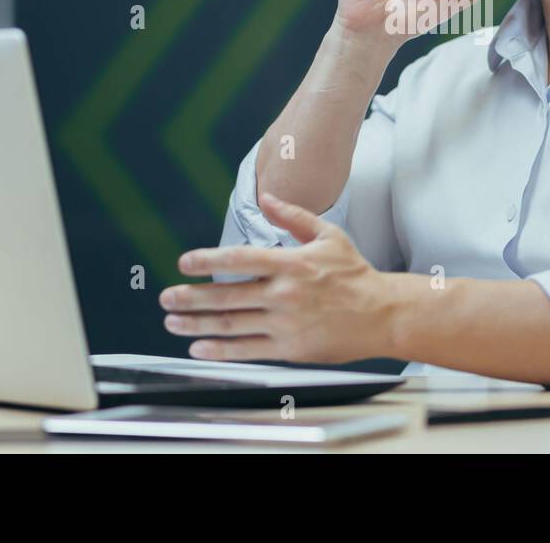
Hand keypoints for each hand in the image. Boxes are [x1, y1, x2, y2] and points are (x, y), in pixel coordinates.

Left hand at [160, 193, 400, 363]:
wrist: (382, 314)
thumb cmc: (356, 275)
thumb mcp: (328, 236)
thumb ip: (293, 217)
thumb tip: (265, 199)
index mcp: (291, 263)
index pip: (239, 259)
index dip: (208, 261)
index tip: (185, 263)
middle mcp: (284, 294)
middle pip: (226, 296)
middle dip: (190, 298)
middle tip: (167, 298)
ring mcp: (285, 324)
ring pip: (231, 325)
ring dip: (196, 325)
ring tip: (173, 323)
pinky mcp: (290, 349)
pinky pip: (247, 351)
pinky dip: (219, 351)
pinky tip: (199, 349)